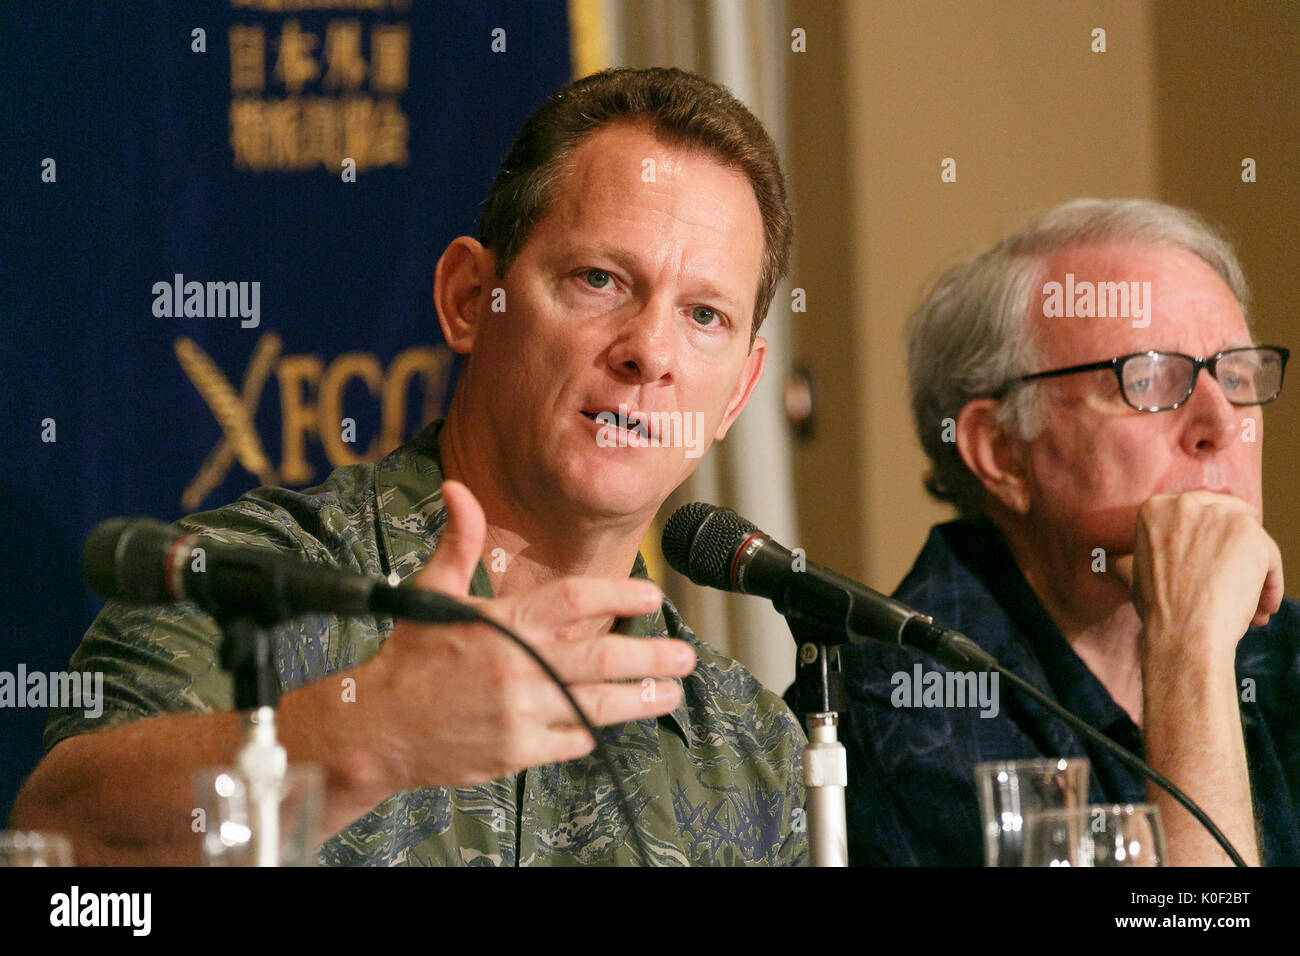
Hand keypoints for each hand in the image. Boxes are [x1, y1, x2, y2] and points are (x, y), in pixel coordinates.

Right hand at [364, 480, 695, 789]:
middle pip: (600, 660)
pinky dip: (591, 730)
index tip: (653, 596)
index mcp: (501, 622)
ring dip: (640, 699)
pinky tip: (609, 722)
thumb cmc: (410, 655)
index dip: (619, 597)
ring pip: (596, 706)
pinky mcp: (515, 752)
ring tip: (671, 691)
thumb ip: (456, 540)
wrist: (376, 727)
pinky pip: (570, 740)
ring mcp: (518, 713)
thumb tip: (457, 488)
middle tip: (685, 654)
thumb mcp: (432, 590)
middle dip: (651, 657)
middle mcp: (515, 667)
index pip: (574, 601)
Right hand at [1110, 491, 1283, 663]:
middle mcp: (1186, 503)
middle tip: (1236, 584)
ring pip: (1252, 542)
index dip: (1210, 543)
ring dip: (1255, 573)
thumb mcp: (1134, 575)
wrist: (1183, 632)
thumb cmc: (1160, 610)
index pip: (1198, 514)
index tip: (1214, 569)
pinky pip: (1270, 558)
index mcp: (1155, 508)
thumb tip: (1111, 561)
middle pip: (1227, 521)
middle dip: (1236, 554)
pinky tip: (1262, 608)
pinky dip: (1271, 583)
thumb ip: (1136, 558)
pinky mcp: (1250, 533)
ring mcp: (1219, 515)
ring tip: (1252, 605)